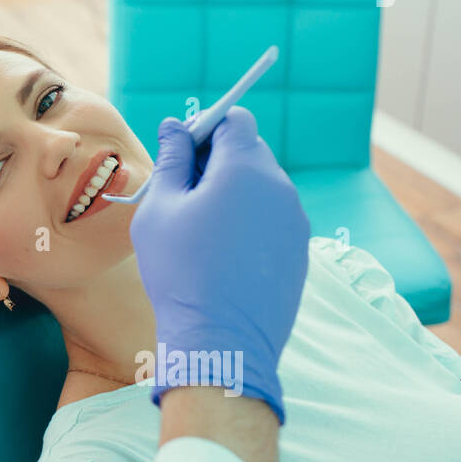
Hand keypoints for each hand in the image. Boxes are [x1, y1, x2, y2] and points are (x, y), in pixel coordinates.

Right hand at [129, 106, 309, 423]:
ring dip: (234, 192)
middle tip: (183, 192)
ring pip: (263, 186)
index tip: (181, 151)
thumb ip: (171, 159)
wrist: (220, 341)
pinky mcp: (300, 250)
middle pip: (251, 150)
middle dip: (218, 159)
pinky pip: (273, 217)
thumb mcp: (160, 208)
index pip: (235, 119)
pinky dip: (250, 221)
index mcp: (245, 169)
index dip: (205, 126)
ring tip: (200, 228)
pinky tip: (222, 253)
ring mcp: (296, 221)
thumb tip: (175, 126)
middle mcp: (280, 188)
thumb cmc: (180, 271)